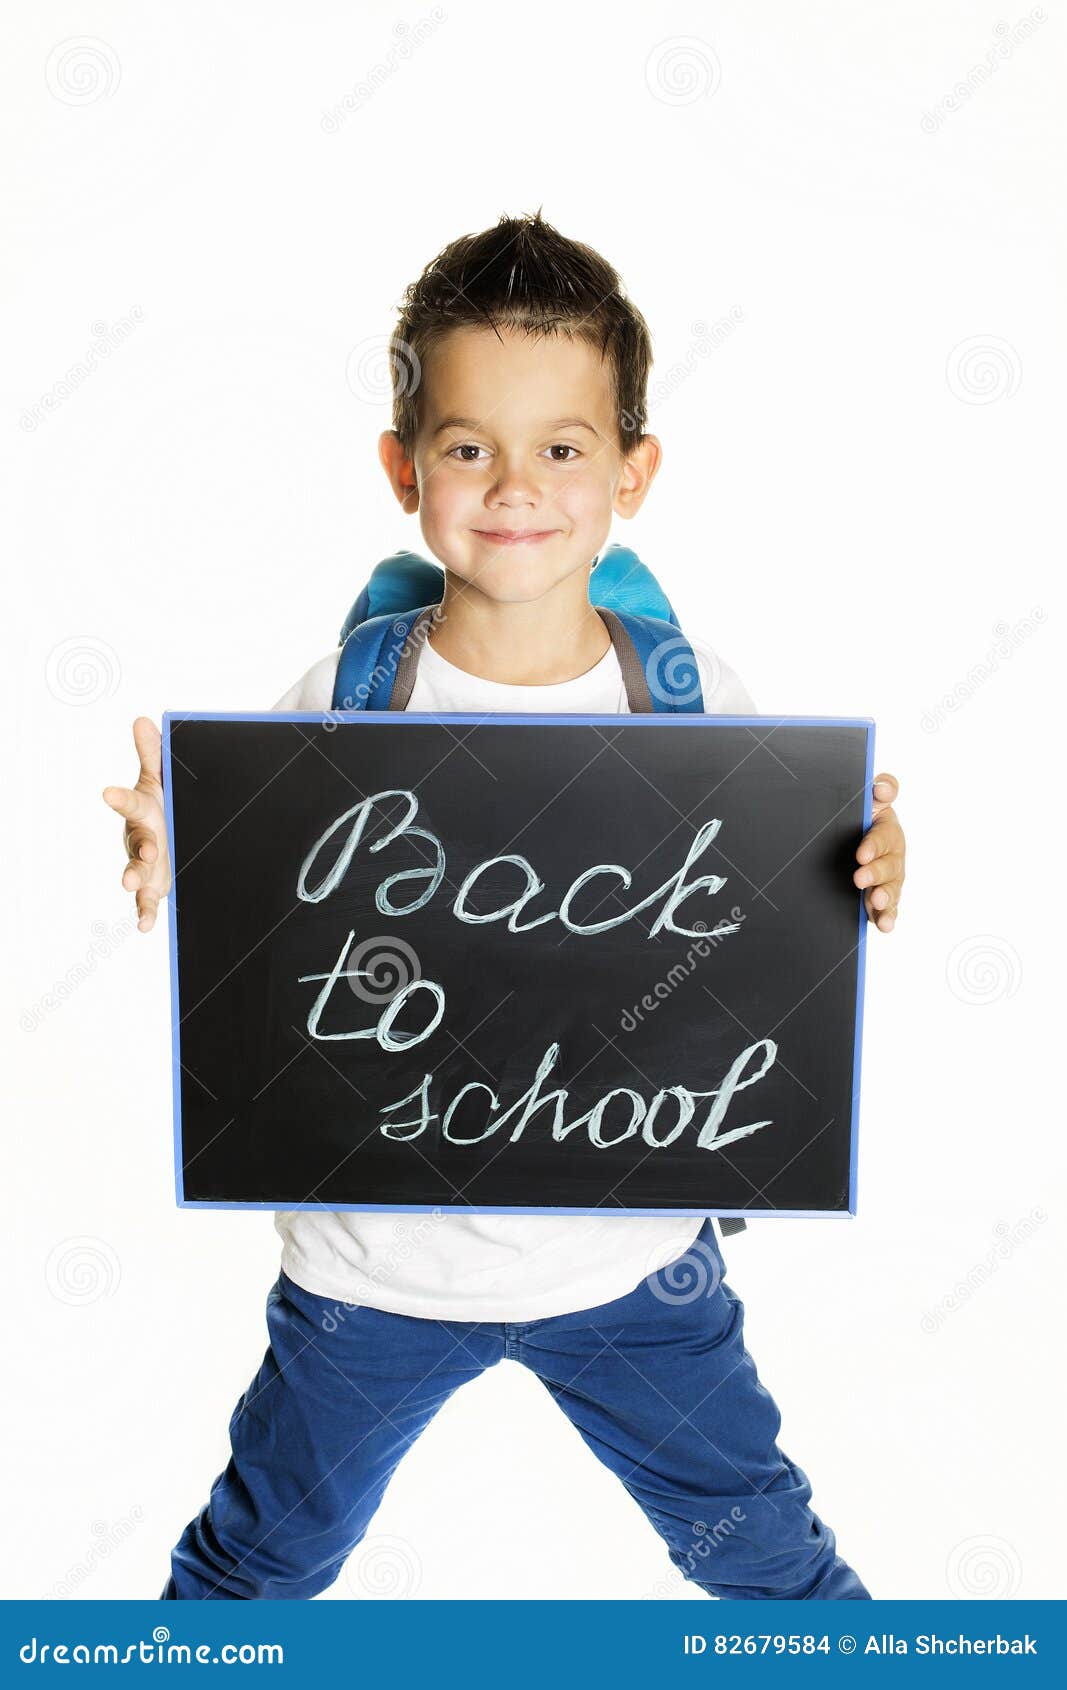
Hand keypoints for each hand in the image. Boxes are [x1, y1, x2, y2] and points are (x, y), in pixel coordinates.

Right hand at [102, 717, 171, 932]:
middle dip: (138, 849)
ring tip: (132, 888)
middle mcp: (140, 837)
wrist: (175, 828)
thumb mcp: (161, 777)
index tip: (107, 792)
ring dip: (136, 881)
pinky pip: (148, 898)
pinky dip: (145, 911)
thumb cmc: (164, 801)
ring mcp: (146, 862)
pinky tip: (144, 925)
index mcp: (143, 809)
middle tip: (146, 854)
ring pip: (138, 873)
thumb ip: (153, 753)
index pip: (131, 802)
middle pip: (137, 843)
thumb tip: (142, 719)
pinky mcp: (154, 882)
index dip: (120, 798)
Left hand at [853, 771, 904, 933]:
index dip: (873, 846)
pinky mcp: (883, 897)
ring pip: (891, 890)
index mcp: (887, 831)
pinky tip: (884, 925)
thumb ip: (880, 789)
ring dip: (885, 898)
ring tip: (877, 903)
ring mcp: (888, 879)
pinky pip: (889, 908)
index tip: (860, 854)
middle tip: (860, 879)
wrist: (847, 836)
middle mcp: (892, 857)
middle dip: (876, 874)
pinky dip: (888, 917)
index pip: (882, 837)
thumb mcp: (869, 798)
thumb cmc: (860, 817)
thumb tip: (882, 788)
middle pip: (889, 866)